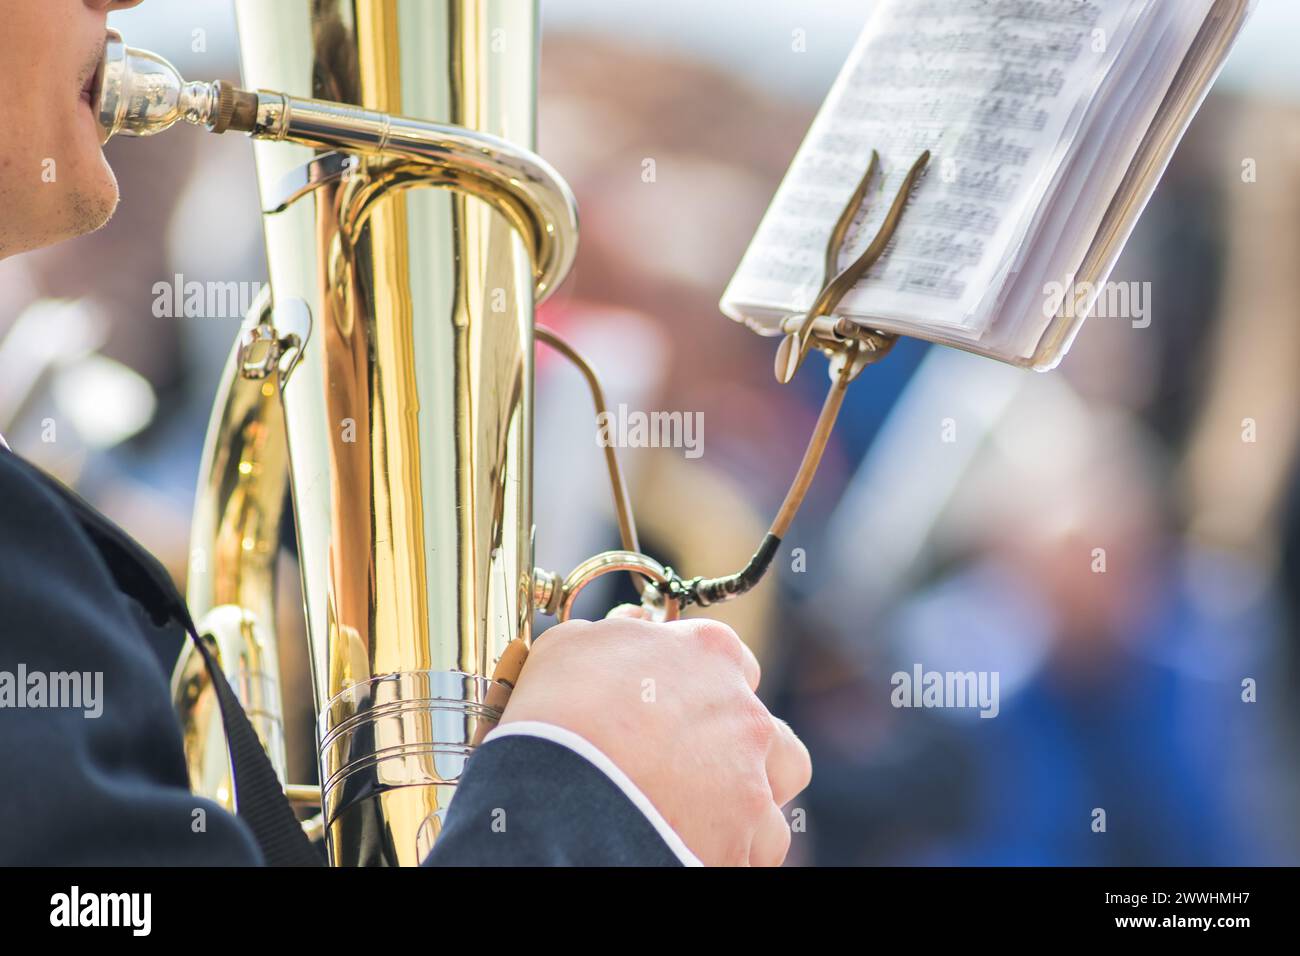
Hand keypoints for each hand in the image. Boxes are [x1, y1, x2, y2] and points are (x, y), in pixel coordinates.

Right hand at [499, 611, 810, 865]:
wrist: (562, 804)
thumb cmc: (559, 716)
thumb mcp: (572, 647)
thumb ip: (617, 634)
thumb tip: (630, 628)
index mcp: (710, 655)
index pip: (730, 660)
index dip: (701, 685)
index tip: (673, 704)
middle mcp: (746, 717)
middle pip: (766, 732)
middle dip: (737, 750)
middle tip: (686, 769)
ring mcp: (755, 786)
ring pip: (772, 796)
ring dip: (742, 804)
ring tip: (692, 817)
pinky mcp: (748, 847)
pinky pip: (753, 850)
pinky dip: (729, 850)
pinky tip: (686, 845)